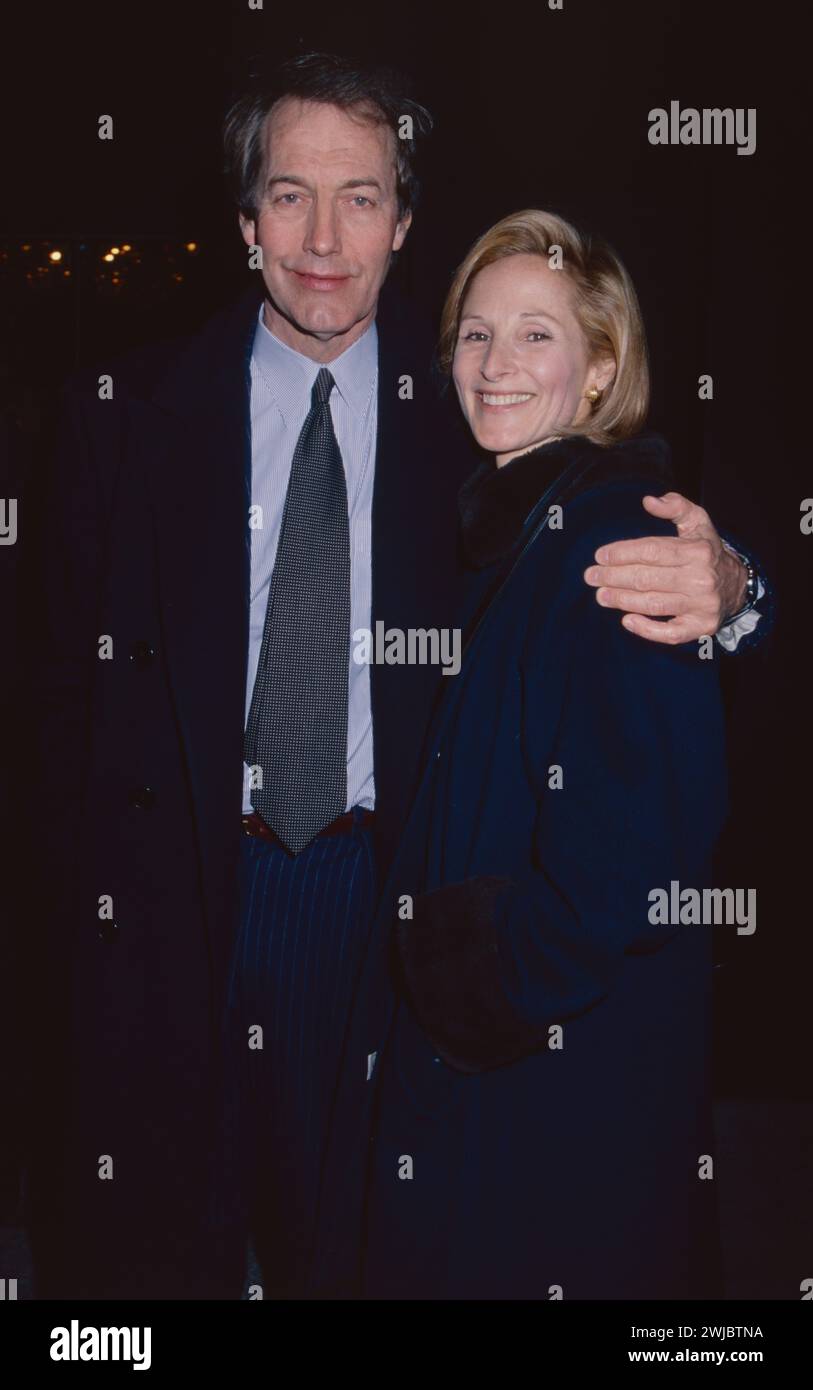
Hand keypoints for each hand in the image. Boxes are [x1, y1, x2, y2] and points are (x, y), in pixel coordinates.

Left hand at [583, 492, 747, 644]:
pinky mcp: (701, 627)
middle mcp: (701, 579)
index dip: (622, 553)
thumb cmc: (707, 551)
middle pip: (647, 578)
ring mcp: (701, 605)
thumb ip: (676, 507)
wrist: (737, 586)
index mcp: (697, 551)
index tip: (600, 556)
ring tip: (601, 595)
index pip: (652, 551)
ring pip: (653, 604)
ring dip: (622, 601)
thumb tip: (649, 501)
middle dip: (614, 577)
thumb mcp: (698, 522)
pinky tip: (626, 620)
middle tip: (591, 576)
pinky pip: (670, 633)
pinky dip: (647, 629)